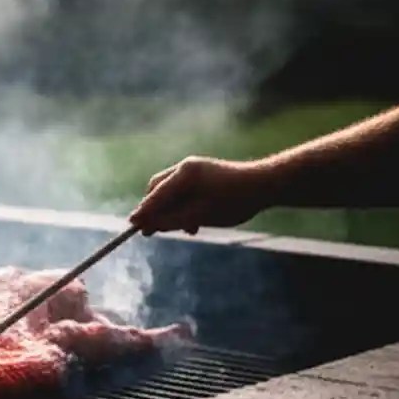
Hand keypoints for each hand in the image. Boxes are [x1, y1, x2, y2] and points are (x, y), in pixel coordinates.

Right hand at [128, 156, 273, 234]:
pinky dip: (181, 206)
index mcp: (183, 174)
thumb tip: (145, 226)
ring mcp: (193, 169)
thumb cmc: (234, 201)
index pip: (155, 196)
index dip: (143, 212)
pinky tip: (194, 222)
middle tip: (154, 231)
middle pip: (157, 190)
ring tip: (185, 229)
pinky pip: (181, 191)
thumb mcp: (199, 216)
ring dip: (170, 211)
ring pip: (169, 192)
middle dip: (155, 210)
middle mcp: (184, 167)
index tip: (132, 227)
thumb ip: (169, 221)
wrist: (265, 185)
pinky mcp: (201, 175)